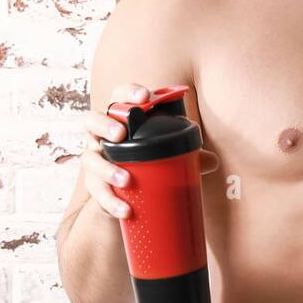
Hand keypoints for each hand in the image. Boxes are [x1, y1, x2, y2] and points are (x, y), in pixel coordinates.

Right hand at [82, 83, 219, 219]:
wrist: (127, 196)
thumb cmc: (149, 163)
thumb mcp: (168, 156)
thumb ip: (191, 156)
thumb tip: (212, 161)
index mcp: (121, 119)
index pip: (119, 96)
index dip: (128, 92)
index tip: (144, 97)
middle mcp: (101, 136)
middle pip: (92, 121)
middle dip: (104, 125)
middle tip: (120, 134)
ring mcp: (94, 159)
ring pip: (90, 160)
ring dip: (107, 169)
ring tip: (125, 180)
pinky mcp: (93, 185)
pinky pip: (97, 192)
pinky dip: (110, 202)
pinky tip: (125, 210)